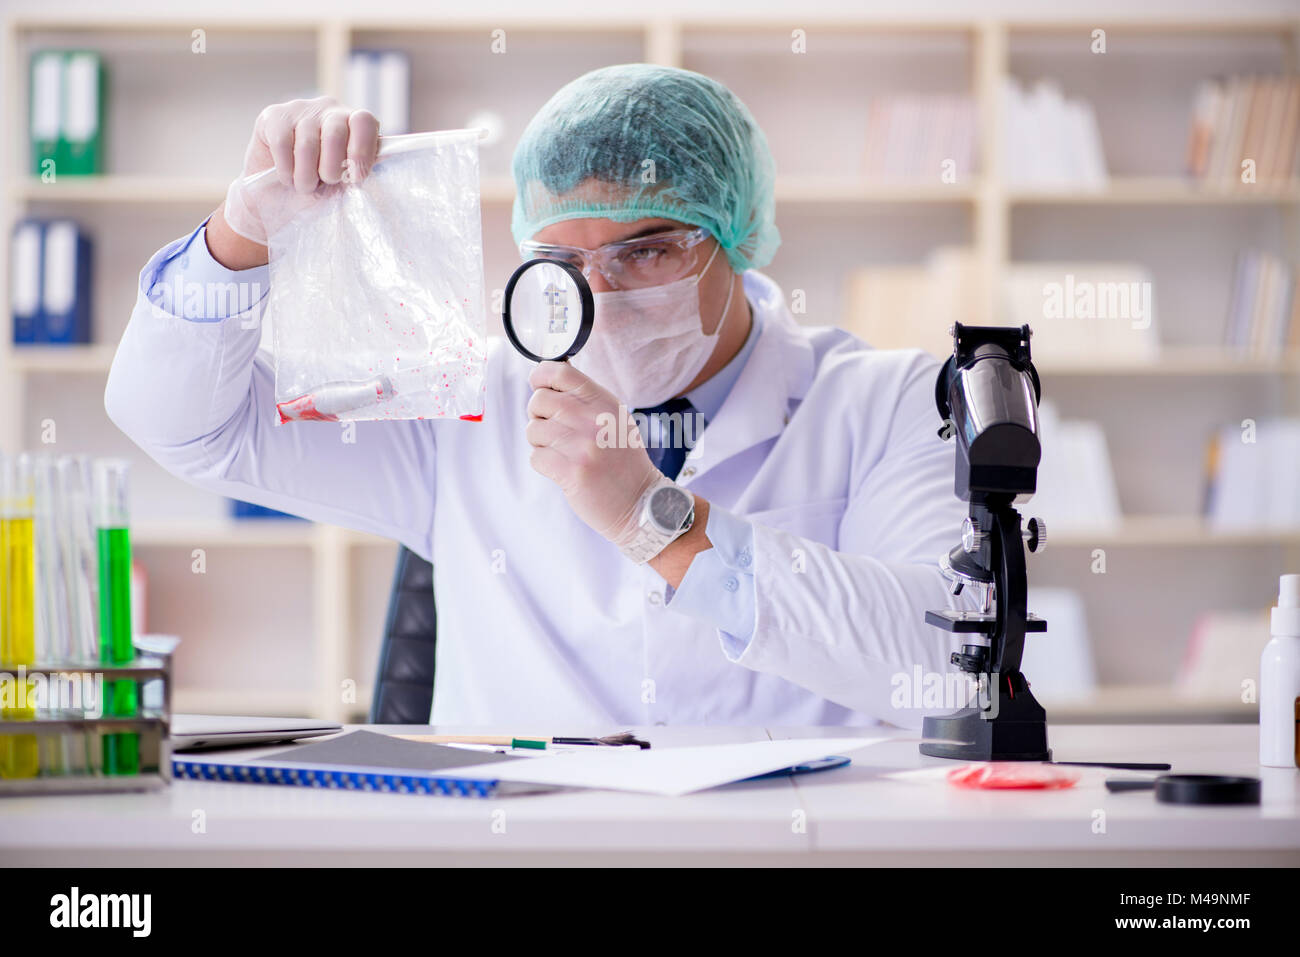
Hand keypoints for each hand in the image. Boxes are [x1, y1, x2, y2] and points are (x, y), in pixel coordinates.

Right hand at [219, 96, 379, 249]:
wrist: (278, 198)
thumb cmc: (318, 190)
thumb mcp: (344, 185)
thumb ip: (356, 173)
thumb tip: (362, 170)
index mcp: (353, 123)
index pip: (364, 121)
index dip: (362, 150)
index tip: (356, 177)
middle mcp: (328, 109)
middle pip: (334, 135)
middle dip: (330, 170)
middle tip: (324, 182)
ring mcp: (299, 109)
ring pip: (307, 145)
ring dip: (305, 176)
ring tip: (304, 185)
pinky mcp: (273, 115)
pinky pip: (282, 145)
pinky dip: (285, 170)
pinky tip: (287, 176)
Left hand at [526, 361, 661, 551]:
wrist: (641, 502)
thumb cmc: (622, 461)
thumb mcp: (614, 419)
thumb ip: (585, 400)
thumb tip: (544, 383)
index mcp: (603, 402)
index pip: (559, 372)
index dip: (540, 377)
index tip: (539, 388)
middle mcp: (593, 419)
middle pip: (539, 400)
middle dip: (538, 416)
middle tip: (555, 432)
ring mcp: (583, 445)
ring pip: (533, 430)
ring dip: (541, 443)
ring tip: (564, 453)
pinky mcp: (572, 471)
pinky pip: (536, 457)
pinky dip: (545, 464)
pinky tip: (565, 469)